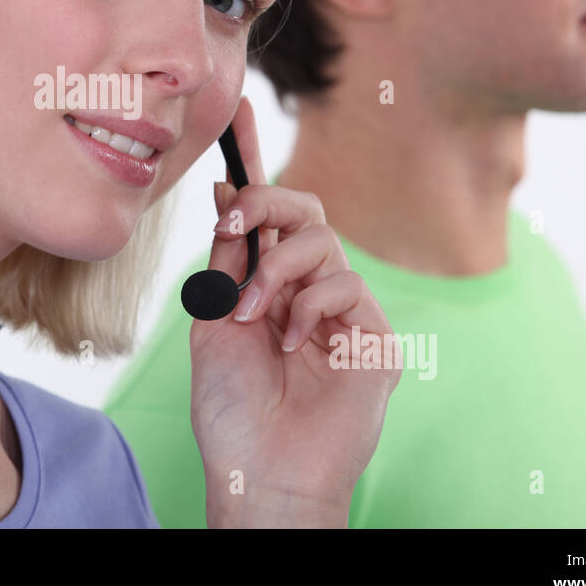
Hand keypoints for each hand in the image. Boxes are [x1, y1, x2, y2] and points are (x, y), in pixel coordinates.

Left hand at [189, 97, 400, 527]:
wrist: (259, 471)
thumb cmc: (231, 408)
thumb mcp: (213, 320)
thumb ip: (226, 261)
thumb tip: (225, 196)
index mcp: (266, 284)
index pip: (267, 215)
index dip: (253, 164)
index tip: (237, 113)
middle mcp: (307, 290)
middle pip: (303, 211)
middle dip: (268, 201)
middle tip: (236, 218)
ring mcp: (343, 313)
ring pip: (324, 242)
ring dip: (278, 270)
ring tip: (253, 315)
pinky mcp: (372, 337)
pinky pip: (346, 286)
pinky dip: (310, 307)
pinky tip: (291, 343)